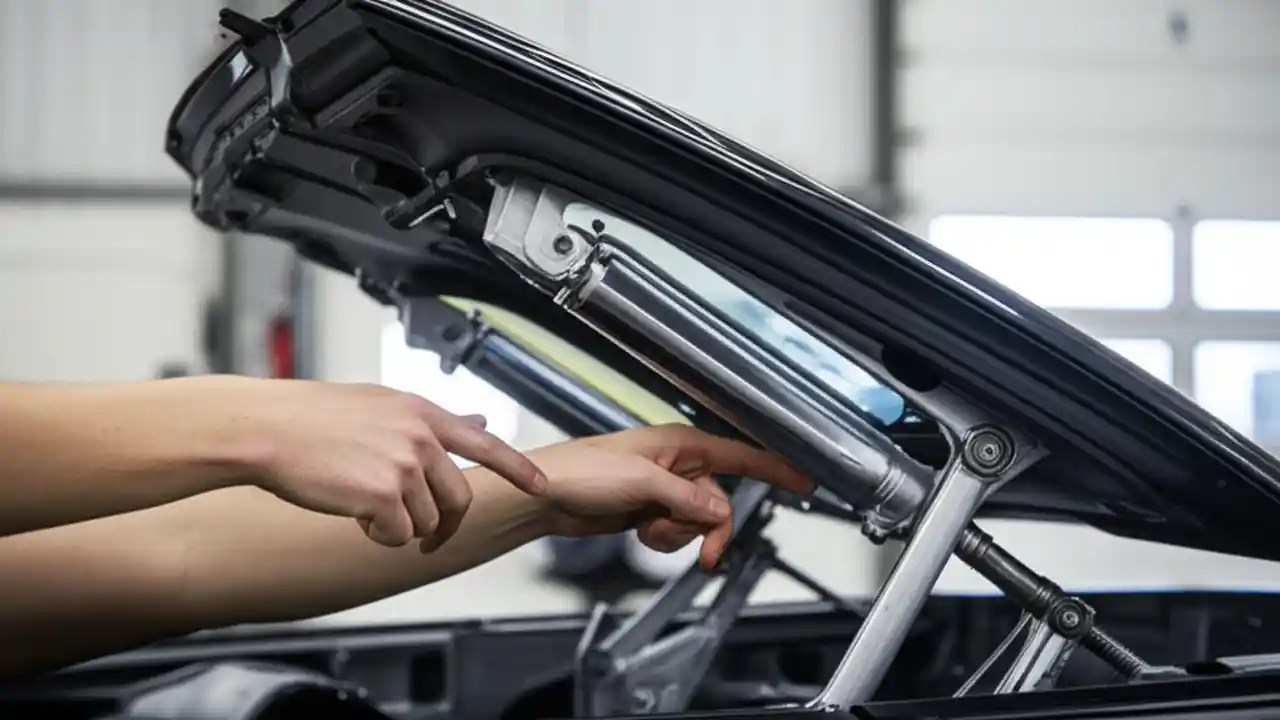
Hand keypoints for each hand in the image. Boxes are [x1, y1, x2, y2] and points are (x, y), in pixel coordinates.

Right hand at [209, 377, 544, 549]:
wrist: (267, 428)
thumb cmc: (313, 418)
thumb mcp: (382, 404)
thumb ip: (431, 420)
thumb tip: (479, 419)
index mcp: (422, 413)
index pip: (487, 442)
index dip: (518, 468)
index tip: (542, 485)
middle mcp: (420, 436)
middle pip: (460, 497)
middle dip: (444, 522)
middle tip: (424, 535)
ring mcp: (403, 464)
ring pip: (427, 520)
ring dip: (400, 526)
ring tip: (366, 507)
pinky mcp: (382, 494)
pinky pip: (398, 535)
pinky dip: (379, 536)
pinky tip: (355, 516)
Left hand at [526, 424, 810, 569]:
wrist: (547, 496)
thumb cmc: (584, 472)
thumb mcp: (641, 483)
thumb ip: (687, 499)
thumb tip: (722, 512)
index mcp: (682, 445)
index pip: (742, 455)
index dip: (776, 468)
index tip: (805, 481)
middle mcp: (678, 465)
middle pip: (720, 504)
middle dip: (708, 530)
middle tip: (705, 553)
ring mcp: (664, 489)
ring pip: (698, 522)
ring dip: (679, 535)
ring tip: (647, 527)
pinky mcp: (650, 509)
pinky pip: (676, 532)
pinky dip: (663, 540)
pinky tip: (640, 531)